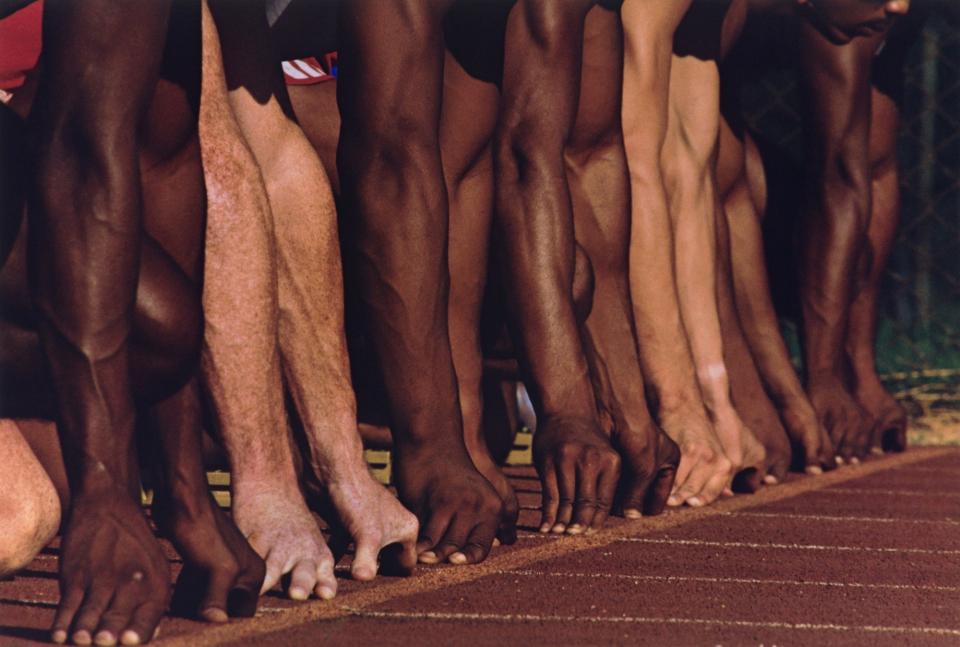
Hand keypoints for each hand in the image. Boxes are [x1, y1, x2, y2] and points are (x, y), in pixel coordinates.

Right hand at [52, 487, 169, 645]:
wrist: (109, 506)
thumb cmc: (136, 544)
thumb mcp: (156, 566)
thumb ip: (154, 600)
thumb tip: (154, 634)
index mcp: (154, 581)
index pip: (150, 614)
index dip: (139, 632)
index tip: (128, 642)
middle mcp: (130, 580)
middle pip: (118, 616)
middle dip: (110, 634)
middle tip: (103, 643)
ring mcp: (101, 577)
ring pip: (91, 613)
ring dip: (84, 631)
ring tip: (81, 641)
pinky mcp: (77, 574)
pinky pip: (68, 603)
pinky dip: (62, 622)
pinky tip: (58, 635)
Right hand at [393, 444, 503, 564]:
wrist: (432, 439)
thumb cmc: (451, 470)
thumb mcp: (476, 492)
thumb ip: (478, 522)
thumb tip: (473, 550)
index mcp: (492, 508)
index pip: (481, 548)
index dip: (465, 560)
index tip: (451, 562)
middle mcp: (476, 508)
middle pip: (457, 549)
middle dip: (442, 559)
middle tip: (429, 565)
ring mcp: (453, 506)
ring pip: (439, 544)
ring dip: (426, 554)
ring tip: (417, 561)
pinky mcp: (430, 502)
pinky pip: (422, 531)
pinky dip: (414, 541)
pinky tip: (408, 544)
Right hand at [533, 416, 619, 534]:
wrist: (567, 411)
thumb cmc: (588, 441)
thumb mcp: (605, 456)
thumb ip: (605, 484)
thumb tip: (599, 520)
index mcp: (611, 463)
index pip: (604, 502)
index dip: (596, 521)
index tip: (590, 533)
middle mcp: (591, 461)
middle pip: (586, 504)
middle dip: (580, 525)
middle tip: (575, 536)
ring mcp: (568, 461)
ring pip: (567, 501)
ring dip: (563, 521)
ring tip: (560, 533)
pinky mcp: (548, 462)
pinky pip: (549, 494)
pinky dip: (548, 513)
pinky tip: (546, 525)